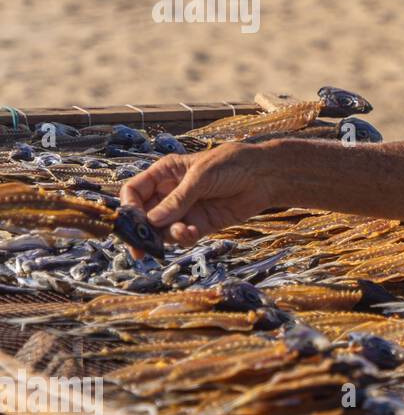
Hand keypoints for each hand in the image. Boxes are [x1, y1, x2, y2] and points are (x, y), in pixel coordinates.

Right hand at [119, 144, 278, 246]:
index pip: (134, 191)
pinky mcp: (199, 224)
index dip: (129, 207)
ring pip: (162, 230)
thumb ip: (177, 200)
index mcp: (164, 173)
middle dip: (141, 232)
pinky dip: (184, 239)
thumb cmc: (231, 165)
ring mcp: (184, 210)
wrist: (264, 177)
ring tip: (184, 232)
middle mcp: (170, 193)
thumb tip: (152, 221)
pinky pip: (182, 236)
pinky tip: (192, 234)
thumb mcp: (200, 177)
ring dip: (167, 236)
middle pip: (143, 216)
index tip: (132, 222)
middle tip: (139, 249)